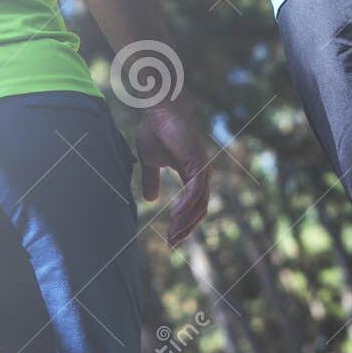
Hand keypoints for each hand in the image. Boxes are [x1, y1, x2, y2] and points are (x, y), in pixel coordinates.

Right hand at [135, 99, 211, 246]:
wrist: (157, 109)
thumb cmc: (154, 130)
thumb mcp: (150, 162)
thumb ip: (151, 180)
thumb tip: (150, 200)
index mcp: (192, 174)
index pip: (194, 206)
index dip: (184, 223)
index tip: (171, 238)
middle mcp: (201, 174)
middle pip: (199, 210)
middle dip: (186, 229)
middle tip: (172, 243)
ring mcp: (202, 169)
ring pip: (199, 205)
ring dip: (186, 223)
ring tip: (172, 235)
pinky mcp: (197, 163)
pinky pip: (195, 193)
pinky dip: (187, 207)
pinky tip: (175, 218)